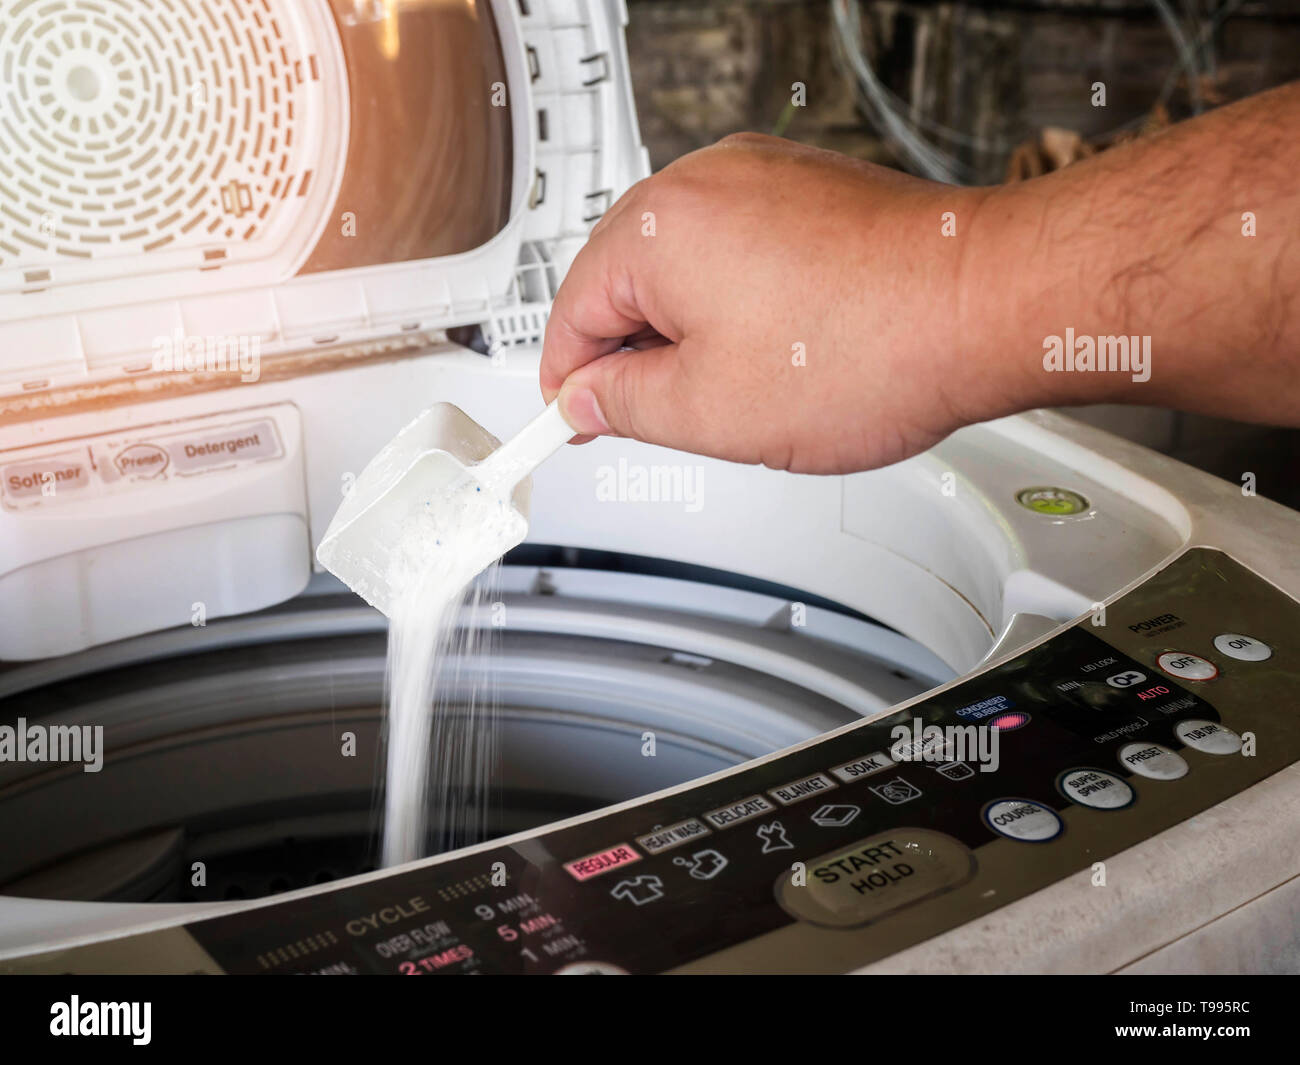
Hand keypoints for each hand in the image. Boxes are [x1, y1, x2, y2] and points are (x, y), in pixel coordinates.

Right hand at [539, 133, 1006, 473]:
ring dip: (694, 331)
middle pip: (626, 282)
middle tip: (660, 417)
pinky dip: (744, 302)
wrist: (986, 304)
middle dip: (636, 356)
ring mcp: (763, 176)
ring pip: (687, 268)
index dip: (569, 384)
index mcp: (656, 227)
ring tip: (744, 388)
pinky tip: (780, 350)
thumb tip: (585, 400)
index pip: (571, 313)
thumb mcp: (708, 412)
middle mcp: (704, 181)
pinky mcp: (810, 187)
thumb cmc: (871, 347)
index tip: (572, 420)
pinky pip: (744, 249)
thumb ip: (622, 406)